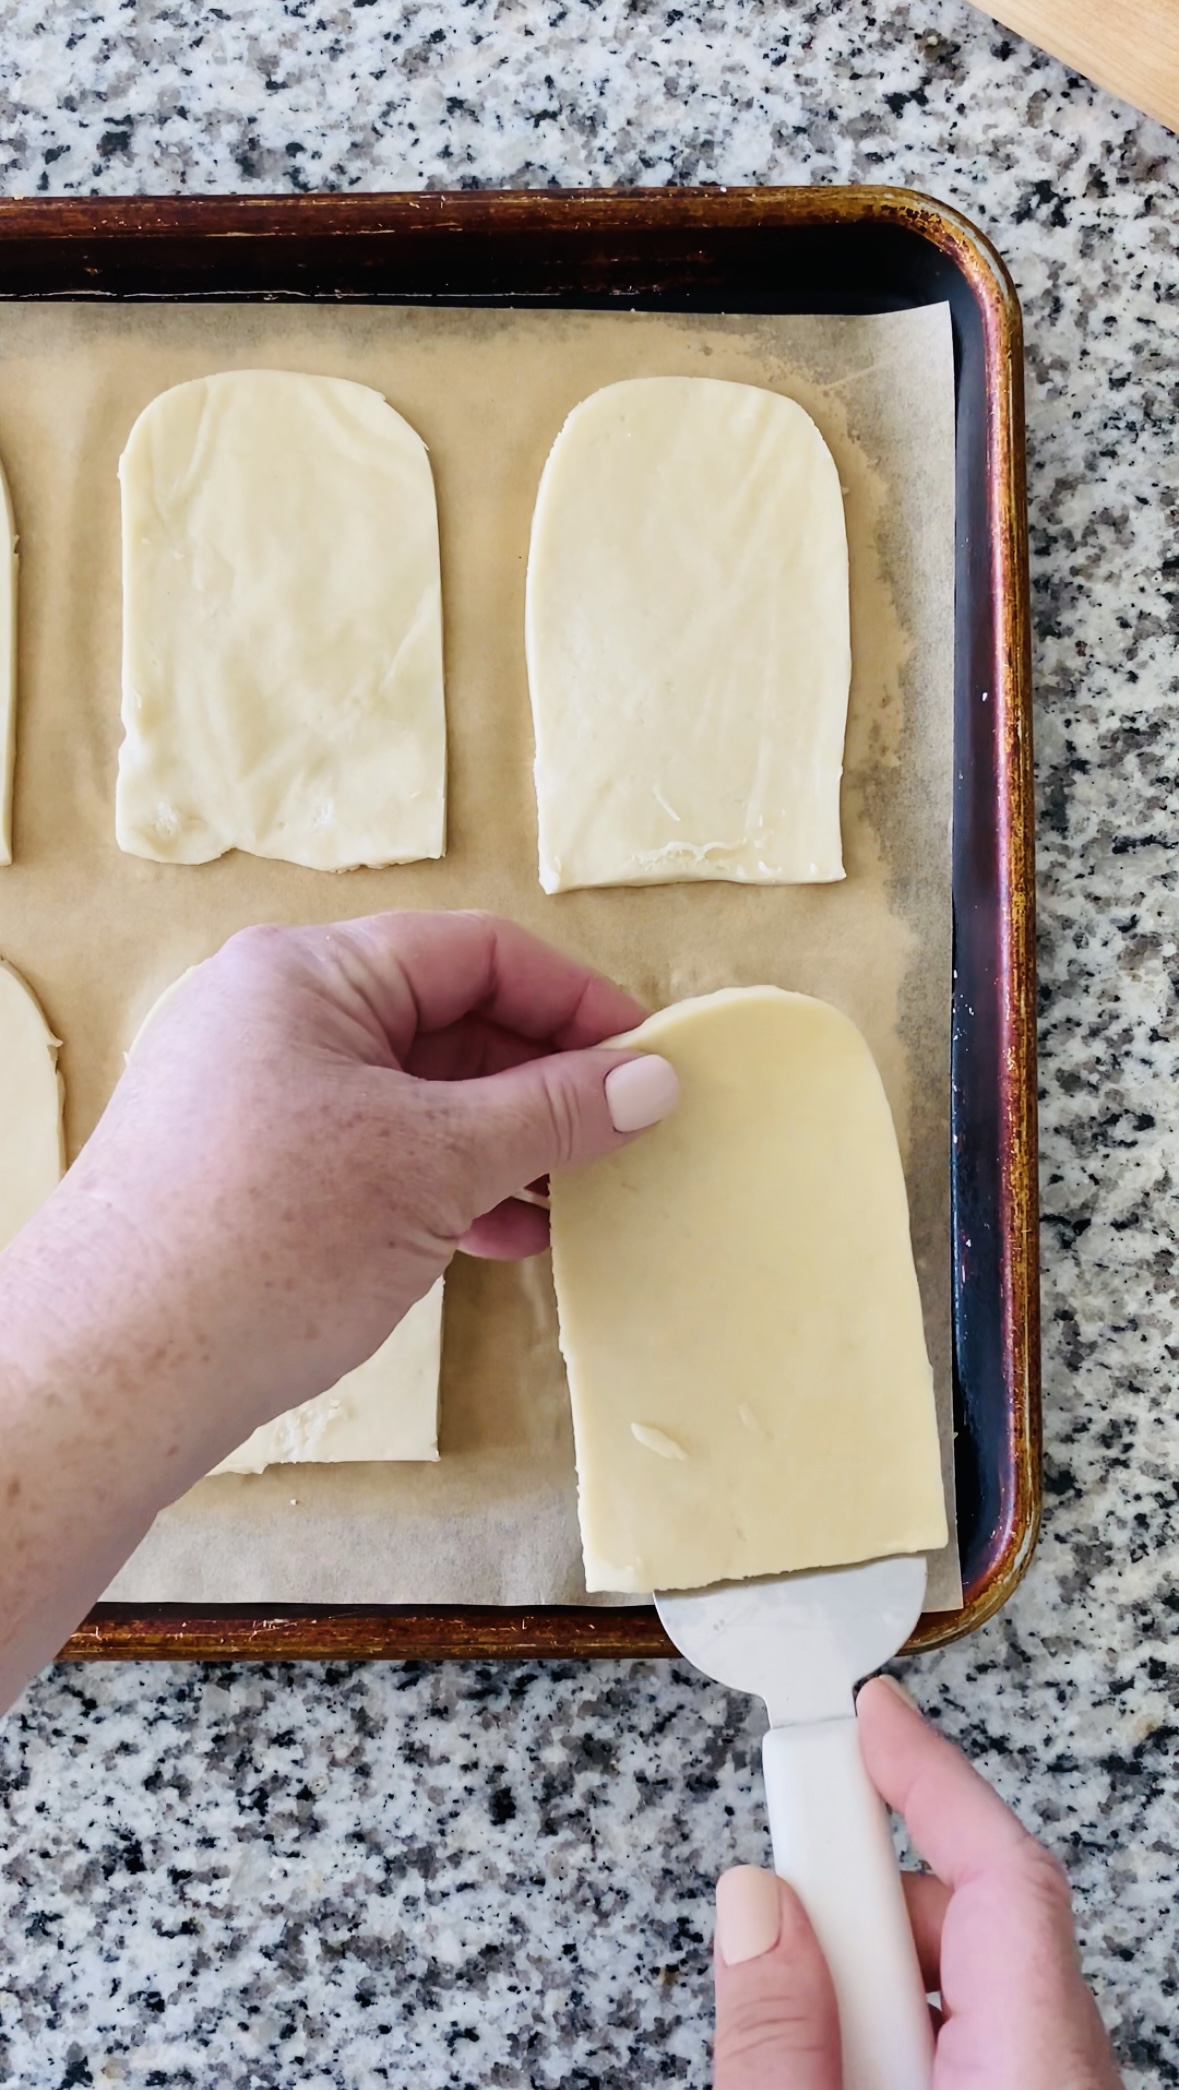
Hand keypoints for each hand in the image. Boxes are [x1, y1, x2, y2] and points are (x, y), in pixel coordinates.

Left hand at [0, 910, 676, 1705]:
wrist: (109, 1377)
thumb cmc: (259, 1245)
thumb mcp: (435, 1165)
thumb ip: (552, 1112)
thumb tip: (650, 1080)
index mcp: (306, 974)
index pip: (476, 953)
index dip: (575, 1002)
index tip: (649, 1060)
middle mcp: (271, 1016)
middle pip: (444, 1019)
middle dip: (541, 1081)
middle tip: (625, 1135)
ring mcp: (253, 1095)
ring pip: (411, 1095)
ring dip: (501, 1143)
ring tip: (576, 1198)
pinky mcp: (246, 1170)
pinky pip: (370, 1150)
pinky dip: (443, 1183)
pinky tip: (503, 1236)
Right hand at [712, 1676, 1122, 2088]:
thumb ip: (781, 2039)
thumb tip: (754, 1906)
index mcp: (1034, 2071)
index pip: (1005, 1875)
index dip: (932, 1776)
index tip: (870, 1710)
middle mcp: (1062, 2083)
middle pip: (975, 1925)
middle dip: (867, 1890)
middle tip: (774, 1893)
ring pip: (965, 1988)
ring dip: (870, 1972)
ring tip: (782, 2026)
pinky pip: (968, 2047)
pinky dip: (893, 2028)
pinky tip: (822, 2065)